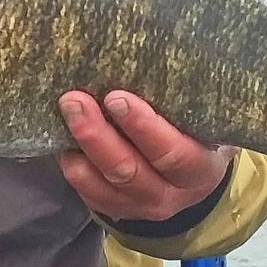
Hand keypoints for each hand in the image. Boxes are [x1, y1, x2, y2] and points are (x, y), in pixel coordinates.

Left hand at [57, 90, 235, 221]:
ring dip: (78, 145)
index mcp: (199, 171)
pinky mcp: (111, 207)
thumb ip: (184, 103)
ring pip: (99, 182)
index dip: (144, 127)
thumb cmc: (197, 134)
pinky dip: (71, 161)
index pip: (173, 154)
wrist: (191, 178)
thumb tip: (148, 59)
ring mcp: (136, 206)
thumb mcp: (203, 121)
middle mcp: (168, 195)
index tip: (117, 97)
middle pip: (127, 171)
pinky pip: (85, 189)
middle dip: (97, 134)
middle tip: (76, 99)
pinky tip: (62, 132)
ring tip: (66, 108)